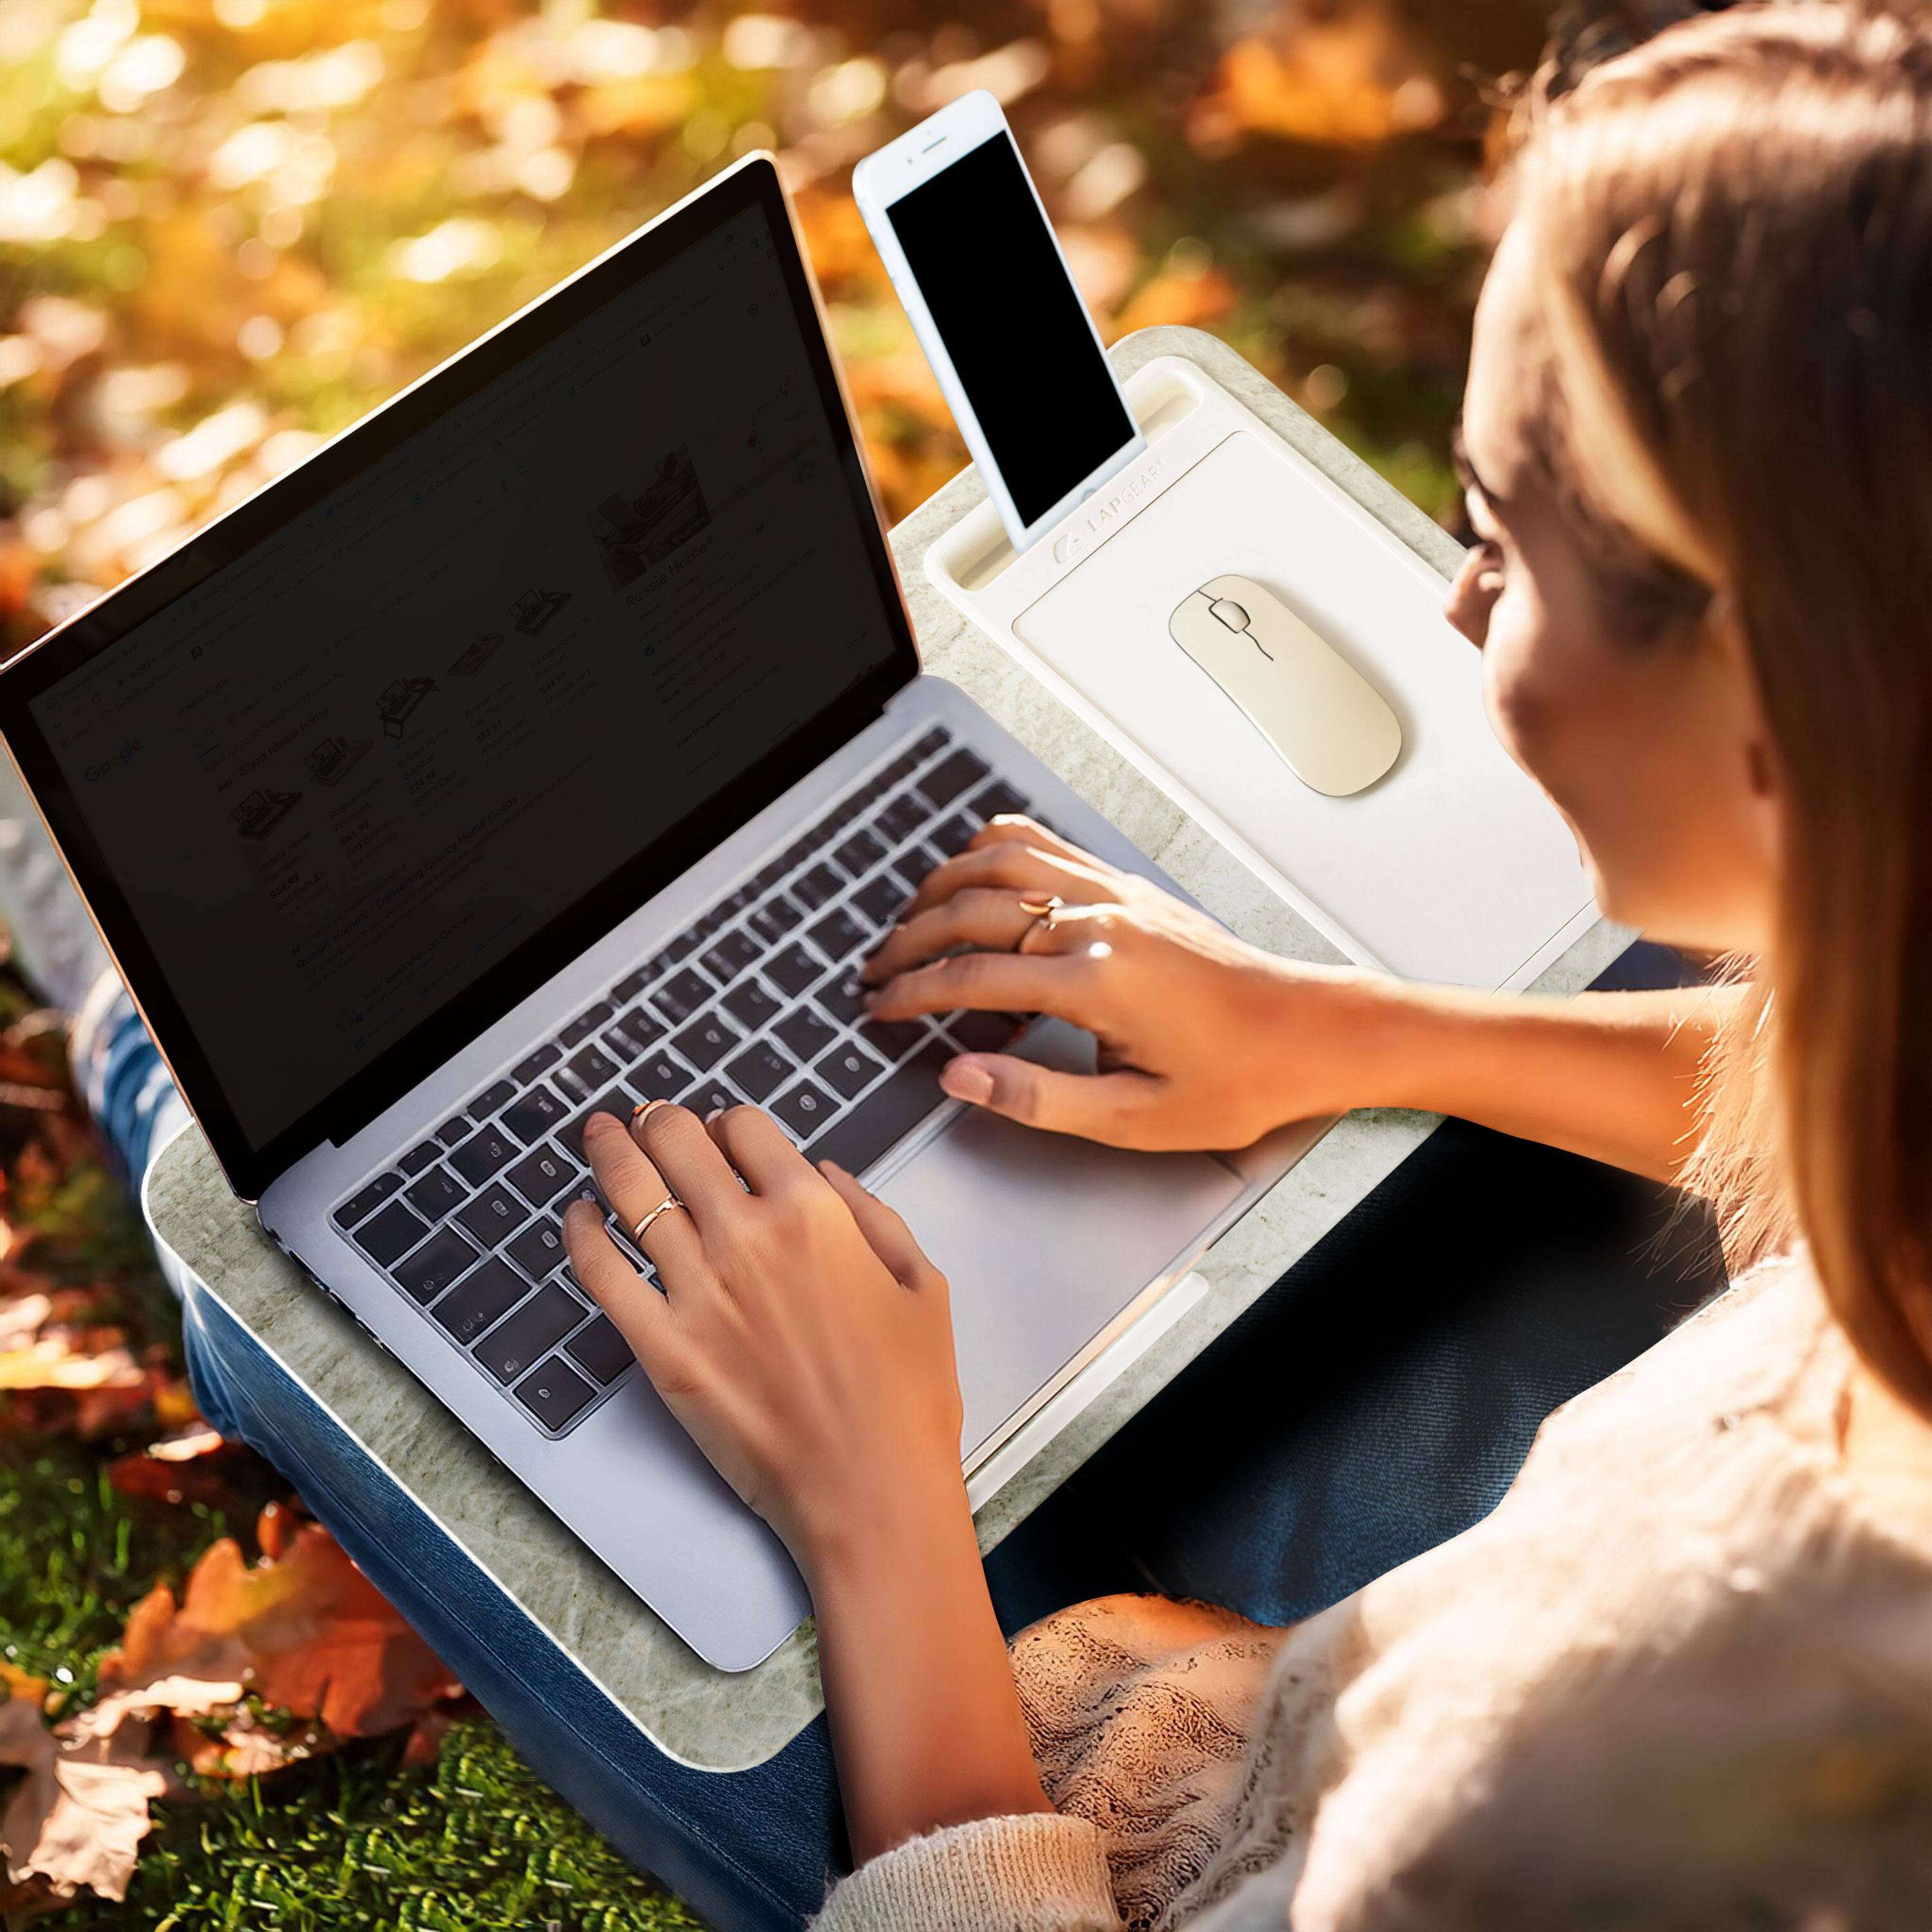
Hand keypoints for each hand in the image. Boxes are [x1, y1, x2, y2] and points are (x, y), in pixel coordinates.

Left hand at [565, 1103, 1052, 1856]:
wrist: (871, 1489)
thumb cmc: (908, 1394)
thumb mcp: (922, 1282)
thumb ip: (874, 1213)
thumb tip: (825, 1171)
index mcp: (812, 1212)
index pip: (743, 1126)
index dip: (725, 1121)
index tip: (717, 1130)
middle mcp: (747, 1237)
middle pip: (676, 1144)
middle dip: (657, 1120)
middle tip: (645, 1119)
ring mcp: (697, 1291)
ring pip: (629, 1192)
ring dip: (609, 1151)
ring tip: (599, 1134)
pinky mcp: (662, 1347)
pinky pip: (600, 1272)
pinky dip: (580, 1233)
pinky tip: (578, 1215)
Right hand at [861, 814, 1396, 1150]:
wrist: (1308, 1034)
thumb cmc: (1236, 1082)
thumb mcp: (1134, 1118)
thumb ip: (1037, 1097)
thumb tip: (960, 1077)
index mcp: (1095, 982)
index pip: (973, 978)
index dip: (914, 995)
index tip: (879, 1011)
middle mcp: (1099, 922)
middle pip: (973, 910)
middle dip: (911, 942)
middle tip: (875, 972)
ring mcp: (1115, 894)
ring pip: (1002, 862)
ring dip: (942, 885)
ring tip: (907, 921)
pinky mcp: (1130, 887)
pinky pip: (1046, 846)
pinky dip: (995, 849)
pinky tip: (972, 869)